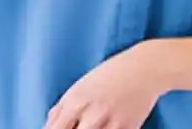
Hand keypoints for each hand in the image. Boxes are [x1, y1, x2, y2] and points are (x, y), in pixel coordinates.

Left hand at [44, 44, 165, 128]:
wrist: (143, 68)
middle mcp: (91, 113)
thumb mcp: (80, 87)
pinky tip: (108, 127)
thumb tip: (48, 126)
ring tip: (93, 127)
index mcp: (75, 101)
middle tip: (78, 128)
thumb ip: (62, 108)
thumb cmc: (108, 76)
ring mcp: (111, 122)